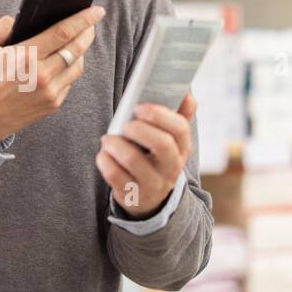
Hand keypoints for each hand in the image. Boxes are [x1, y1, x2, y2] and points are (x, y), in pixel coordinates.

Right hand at [0, 5, 104, 141]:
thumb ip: (1, 27)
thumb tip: (19, 20)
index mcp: (25, 56)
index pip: (63, 33)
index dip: (84, 19)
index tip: (96, 11)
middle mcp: (42, 75)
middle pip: (77, 48)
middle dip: (88, 32)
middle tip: (91, 24)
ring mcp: (50, 92)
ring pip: (78, 66)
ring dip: (80, 52)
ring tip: (75, 44)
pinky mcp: (53, 104)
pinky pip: (69, 82)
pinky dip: (68, 70)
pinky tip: (60, 65)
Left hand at [97, 91, 195, 218]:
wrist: (150, 199)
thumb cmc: (156, 158)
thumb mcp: (172, 141)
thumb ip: (180, 116)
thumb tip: (187, 93)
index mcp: (182, 149)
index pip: (180, 128)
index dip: (158, 114)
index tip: (138, 107)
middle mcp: (171, 168)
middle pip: (162, 144)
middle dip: (139, 129)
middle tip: (125, 126)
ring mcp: (152, 183)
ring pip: (133, 160)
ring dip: (115, 144)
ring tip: (108, 139)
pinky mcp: (132, 195)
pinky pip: (115, 175)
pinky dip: (104, 160)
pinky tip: (104, 154)